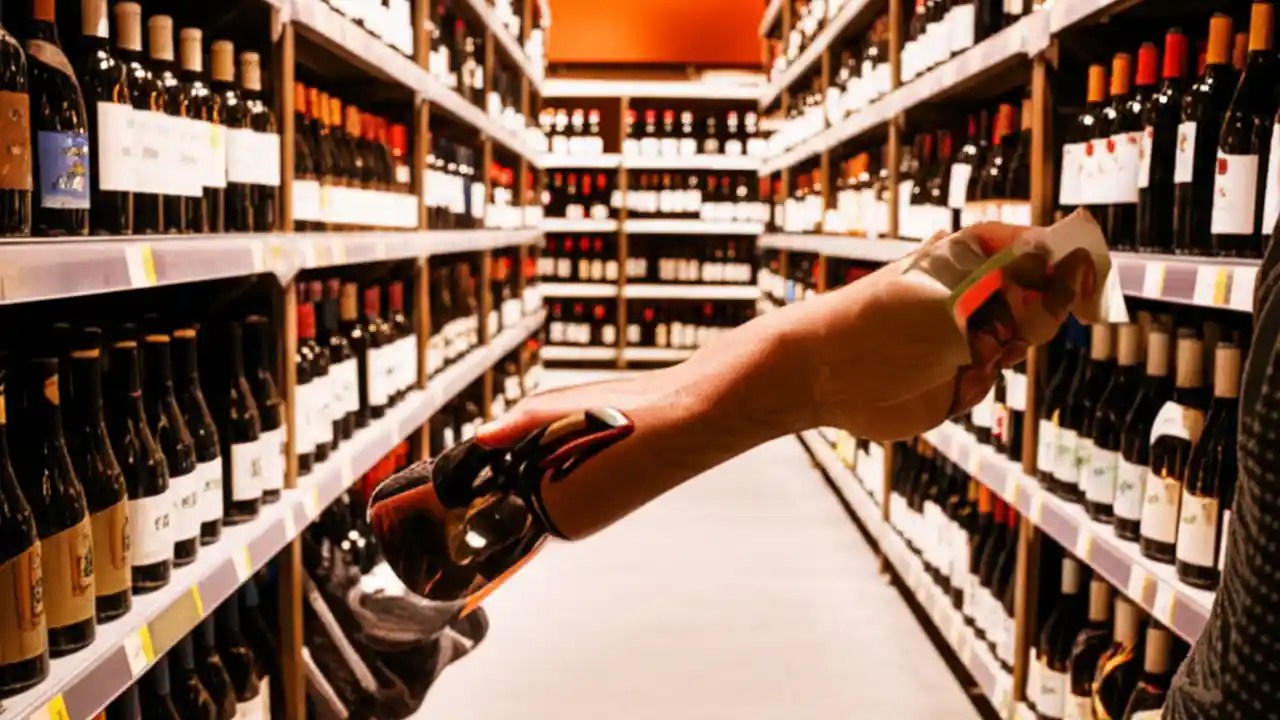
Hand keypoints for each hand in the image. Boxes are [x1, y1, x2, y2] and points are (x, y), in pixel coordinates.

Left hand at [855, 220, 1096, 424]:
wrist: (827, 374)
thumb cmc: (883, 321)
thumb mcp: (958, 296)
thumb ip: (1019, 284)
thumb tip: (1071, 261)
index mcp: (966, 255)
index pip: (1035, 248)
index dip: (1066, 263)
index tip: (1090, 274)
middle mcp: (968, 294)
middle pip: (1035, 303)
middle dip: (1030, 319)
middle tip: (1002, 326)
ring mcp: (961, 338)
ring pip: (1016, 346)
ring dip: (1000, 355)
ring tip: (967, 356)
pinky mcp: (951, 379)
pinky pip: (989, 382)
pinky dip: (976, 385)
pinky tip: (951, 382)